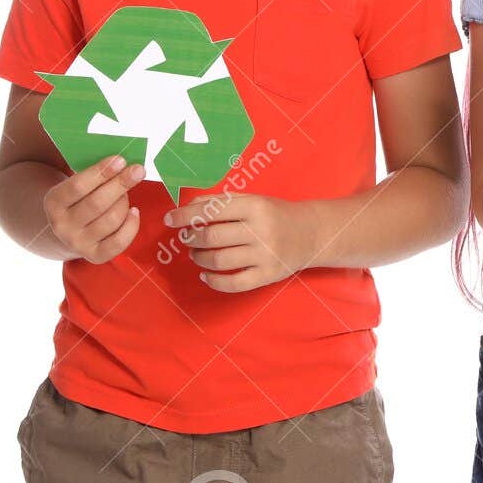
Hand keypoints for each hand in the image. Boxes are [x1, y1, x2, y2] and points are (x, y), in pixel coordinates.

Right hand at [42, 154, 144, 263]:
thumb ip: (93, 173)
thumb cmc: (78, 199)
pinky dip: (131, 225)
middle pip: (97, 203)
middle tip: (138, 170)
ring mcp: (78, 243)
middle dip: (120, 184)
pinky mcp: (95, 256)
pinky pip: (120, 241)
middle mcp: (62, 225)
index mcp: (53, 202)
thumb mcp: (74, 184)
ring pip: (111, 219)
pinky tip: (134, 212)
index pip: (78, 186)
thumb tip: (122, 162)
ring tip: (126, 194)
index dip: (101, 172)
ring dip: (124, 202)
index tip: (120, 160)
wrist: (67, 230)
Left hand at [163, 191, 315, 293]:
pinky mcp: (268, 275)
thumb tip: (186, 207)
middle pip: (211, 237)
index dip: (185, 215)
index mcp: (255, 207)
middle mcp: (260, 230)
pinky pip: (234, 283)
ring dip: (199, 258)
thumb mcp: (253, 199)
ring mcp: (265, 255)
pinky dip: (213, 281)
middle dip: (190, 238)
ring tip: (196, 254)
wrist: (313, 233)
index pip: (211, 211)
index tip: (169, 219)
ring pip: (219, 261)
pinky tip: (206, 275)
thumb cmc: (276, 213)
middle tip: (186, 238)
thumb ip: (220, 201)